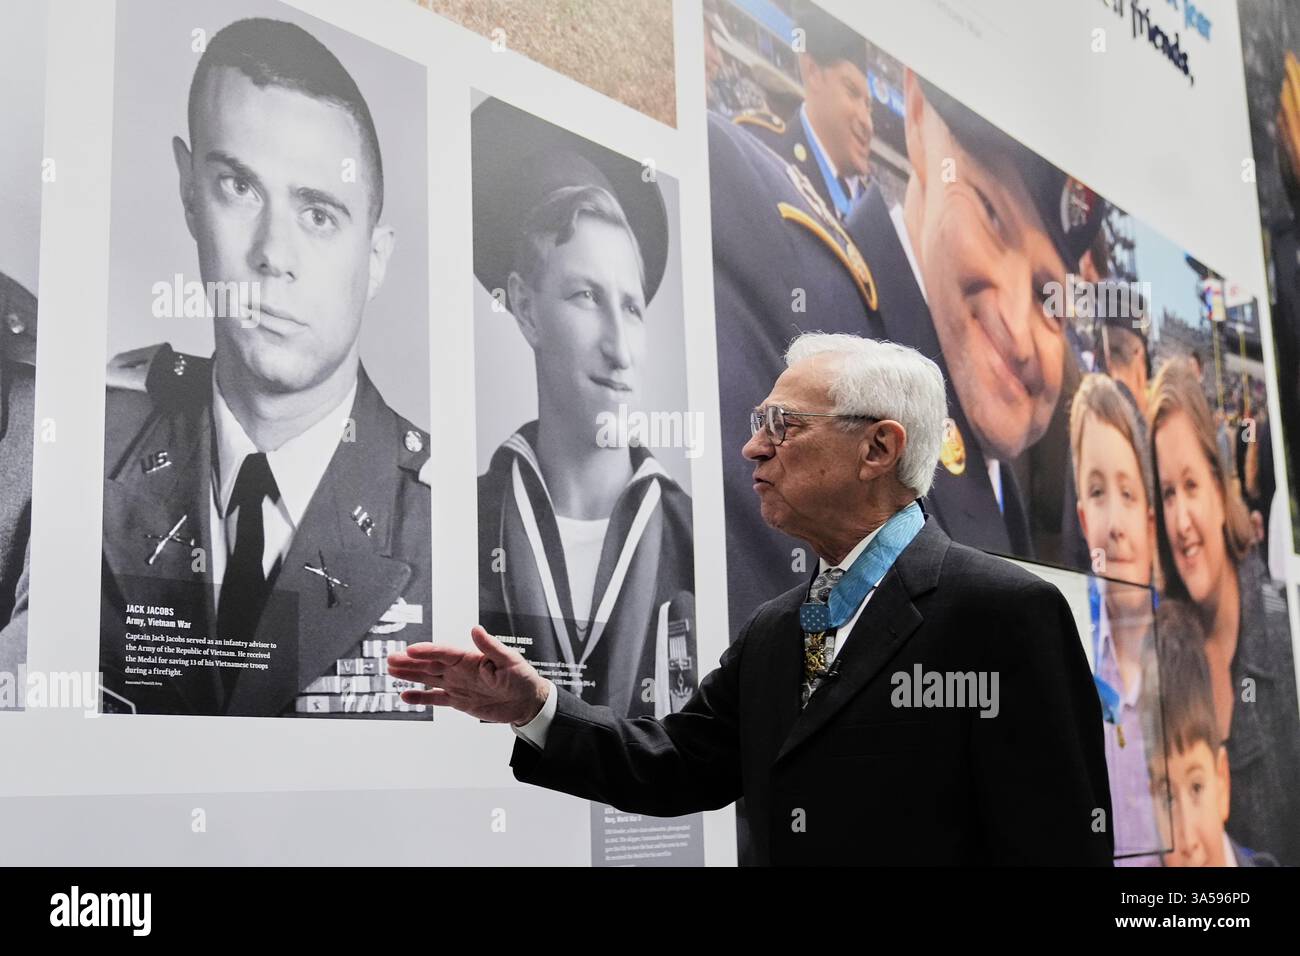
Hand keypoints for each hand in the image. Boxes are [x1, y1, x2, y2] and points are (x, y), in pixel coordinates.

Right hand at [387, 626, 550, 724]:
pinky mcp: (458, 701)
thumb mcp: (510, 660)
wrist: (527, 702)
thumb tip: (476, 630)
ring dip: (410, 675)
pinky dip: (421, 698)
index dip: (427, 651)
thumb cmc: (522, 677)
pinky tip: (406, 695)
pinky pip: (436, 698)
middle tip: (391, 658)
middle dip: (410, 662)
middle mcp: (460, 670)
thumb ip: (491, 646)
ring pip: (428, 678)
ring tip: (391, 670)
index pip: (444, 653)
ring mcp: (457, 685)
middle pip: (430, 664)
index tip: (411, 650)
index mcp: (470, 658)